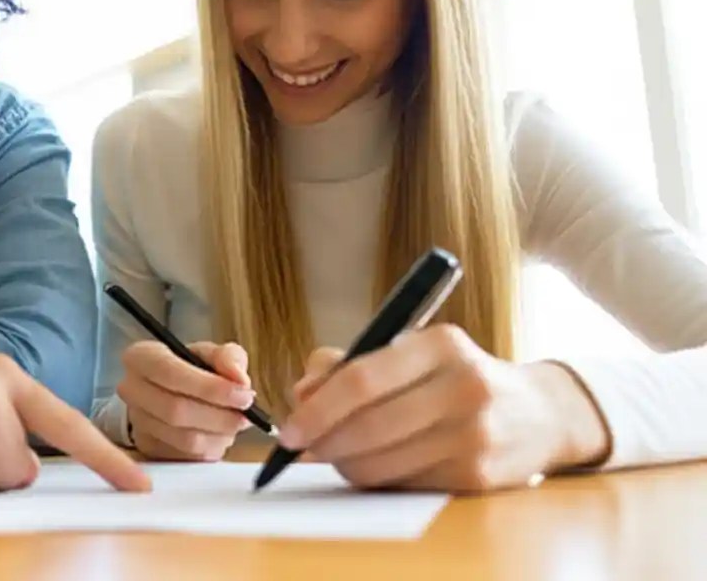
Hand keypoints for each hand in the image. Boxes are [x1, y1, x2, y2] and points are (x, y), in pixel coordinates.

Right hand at [117, 340, 255, 460]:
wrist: (169, 394)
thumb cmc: (190, 370)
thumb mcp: (210, 354)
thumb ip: (228, 358)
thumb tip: (238, 378)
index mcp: (142, 357)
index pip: (170, 373)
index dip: (211, 387)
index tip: (243, 394)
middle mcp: (132, 389)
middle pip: (176, 409)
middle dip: (220, 415)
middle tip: (246, 413)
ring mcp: (137, 422)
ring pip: (185, 438)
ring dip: (220, 434)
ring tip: (234, 423)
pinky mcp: (149, 449)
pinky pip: (187, 457)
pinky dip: (212, 448)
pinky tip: (218, 434)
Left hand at [281, 325, 610, 492]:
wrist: (539, 413)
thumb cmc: (452, 377)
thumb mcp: (409, 352)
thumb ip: (346, 364)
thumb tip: (301, 395)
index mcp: (441, 344)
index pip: (362, 378)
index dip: (317, 408)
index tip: (289, 429)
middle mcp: (464, 386)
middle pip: (368, 425)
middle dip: (324, 443)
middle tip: (304, 449)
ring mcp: (475, 434)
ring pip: (383, 462)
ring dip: (345, 465)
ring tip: (336, 456)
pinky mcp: (479, 475)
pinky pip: (405, 484)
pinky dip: (378, 480)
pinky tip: (374, 466)